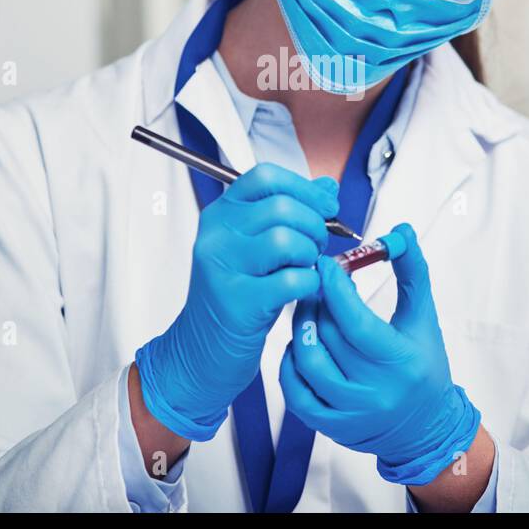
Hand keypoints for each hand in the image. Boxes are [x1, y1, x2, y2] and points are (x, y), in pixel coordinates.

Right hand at [135, 163, 338, 440]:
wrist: (201, 352)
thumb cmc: (236, 297)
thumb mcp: (259, 249)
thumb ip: (291, 214)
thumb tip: (327, 188)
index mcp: (221, 214)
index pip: (265, 177)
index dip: (304, 188)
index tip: (326, 207)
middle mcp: (216, 235)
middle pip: (281, 206)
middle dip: (314, 225)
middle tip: (317, 247)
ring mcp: (223, 267)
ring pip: (286, 240)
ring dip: (310, 255)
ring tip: (306, 269)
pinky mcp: (237, 301)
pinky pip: (290, 280)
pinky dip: (309, 284)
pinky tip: (304, 291)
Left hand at [279, 223, 479, 485]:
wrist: (425, 428)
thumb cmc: (424, 364)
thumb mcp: (423, 317)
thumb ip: (413, 271)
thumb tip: (400, 230)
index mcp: (401, 361)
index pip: (356, 322)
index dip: (334, 289)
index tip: (324, 264)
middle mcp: (375, 390)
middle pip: (328, 337)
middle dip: (318, 302)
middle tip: (315, 282)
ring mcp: (350, 412)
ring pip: (308, 363)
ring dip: (302, 329)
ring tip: (309, 310)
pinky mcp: (330, 427)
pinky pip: (295, 393)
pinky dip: (290, 364)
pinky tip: (300, 344)